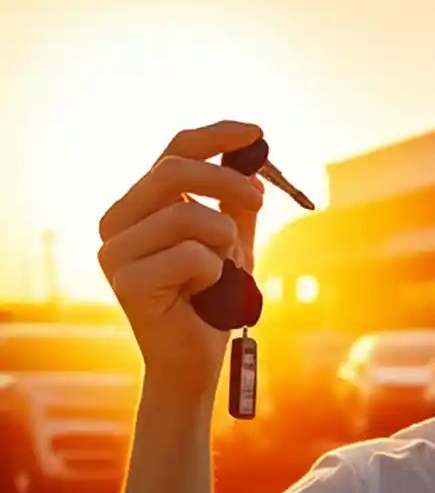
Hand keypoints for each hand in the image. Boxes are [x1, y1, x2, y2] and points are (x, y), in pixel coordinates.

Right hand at [97, 121, 265, 400]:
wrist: (195, 361)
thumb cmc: (213, 300)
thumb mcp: (231, 243)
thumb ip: (236, 203)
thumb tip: (252, 156)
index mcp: (140, 206)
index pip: (174, 152)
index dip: (217, 136)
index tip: (257, 132)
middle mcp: (118, 222)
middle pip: (174, 170)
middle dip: (228, 180)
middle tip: (260, 200)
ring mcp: (116, 250)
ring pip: (188, 214)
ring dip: (223, 243)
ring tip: (222, 274)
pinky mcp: (126, 280)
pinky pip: (191, 256)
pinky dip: (215, 275)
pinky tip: (206, 296)